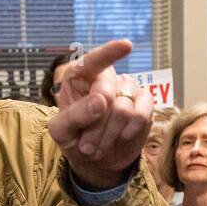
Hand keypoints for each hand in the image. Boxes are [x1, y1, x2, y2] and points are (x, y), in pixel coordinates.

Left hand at [48, 39, 152, 189]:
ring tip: (99, 146)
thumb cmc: (75, 139)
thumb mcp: (61, 132)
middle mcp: (105, 77)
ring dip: (108, 135)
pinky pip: (141, 115)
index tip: (126, 46)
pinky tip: (122, 137)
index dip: (109, 52)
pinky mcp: (145, 102)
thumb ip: (74, 115)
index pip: (93, 61)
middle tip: (87, 146)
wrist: (97, 160)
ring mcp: (127, 87)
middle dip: (95, 126)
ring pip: (123, 110)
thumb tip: (101, 100)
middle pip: (106, 94)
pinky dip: (129, 132)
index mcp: (80, 75)